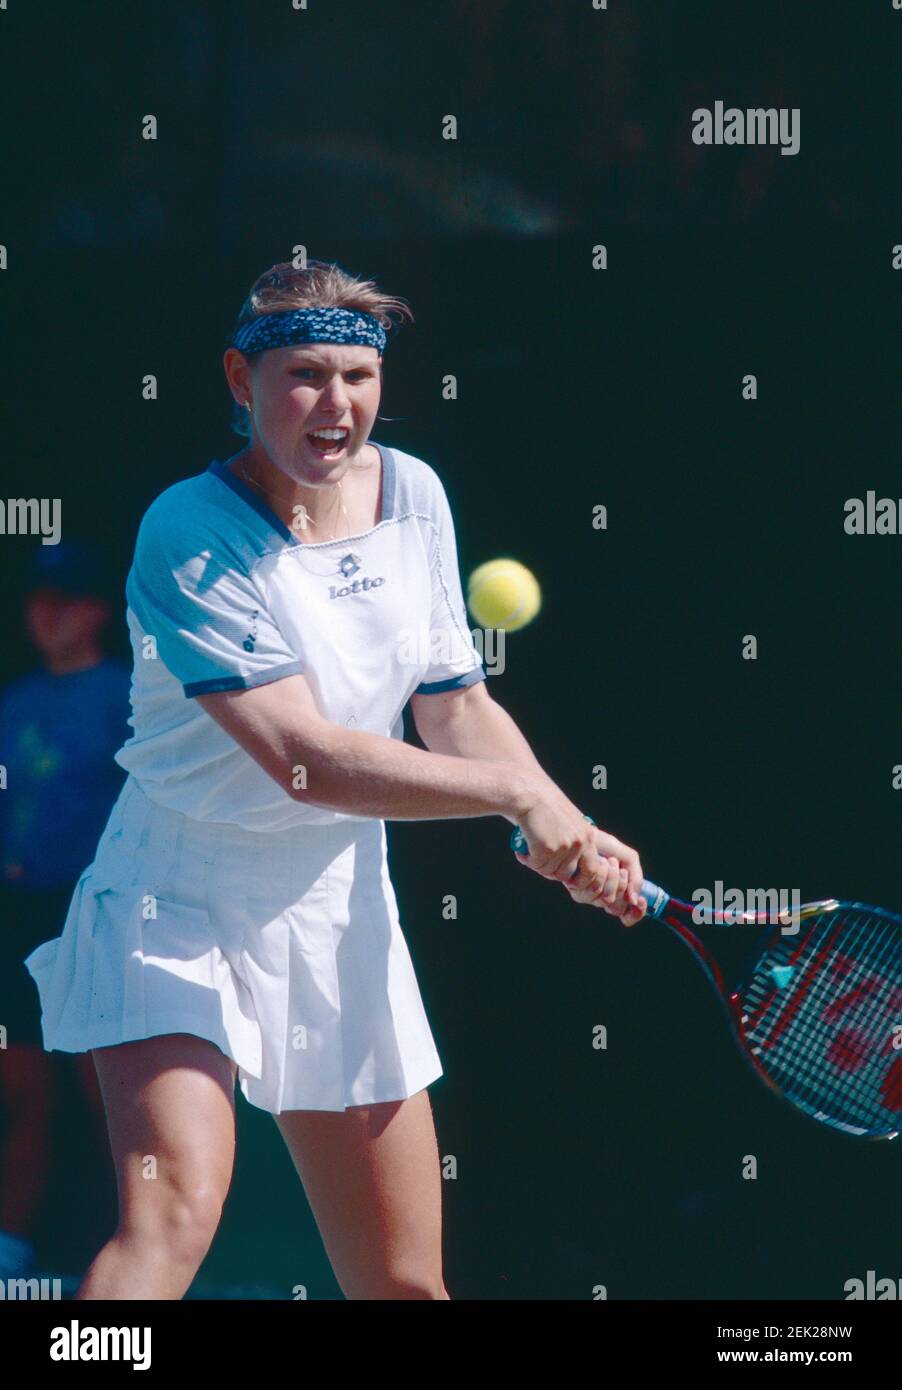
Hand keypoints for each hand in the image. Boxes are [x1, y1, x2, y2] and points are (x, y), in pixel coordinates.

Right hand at [513, 781, 646, 925]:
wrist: (528, 793)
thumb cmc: (543, 807)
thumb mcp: (566, 824)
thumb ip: (571, 843)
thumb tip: (569, 871)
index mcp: (587, 835)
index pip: (593, 869)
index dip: (580, 879)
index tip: (566, 879)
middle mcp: (580, 842)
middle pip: (569, 875)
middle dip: (553, 874)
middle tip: (539, 863)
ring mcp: (565, 846)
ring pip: (551, 872)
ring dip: (538, 866)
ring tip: (528, 851)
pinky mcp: (549, 848)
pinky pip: (537, 866)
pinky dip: (527, 860)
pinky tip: (521, 850)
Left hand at [564, 827, 646, 926]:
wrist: (586, 835)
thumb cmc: (606, 847)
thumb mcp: (629, 859)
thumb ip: (637, 879)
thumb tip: (634, 900)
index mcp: (616, 894)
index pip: (627, 916)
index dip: (636, 913)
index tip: (640, 901)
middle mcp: (602, 898)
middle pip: (617, 908)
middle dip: (622, 886)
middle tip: (621, 870)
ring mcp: (588, 896)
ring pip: (606, 900)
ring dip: (612, 877)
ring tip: (609, 861)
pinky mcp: (577, 889)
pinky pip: (594, 890)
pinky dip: (601, 874)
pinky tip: (601, 862)